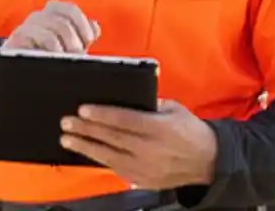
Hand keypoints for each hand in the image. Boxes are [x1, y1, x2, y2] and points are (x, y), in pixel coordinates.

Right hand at [2, 0, 100, 52]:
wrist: (21, 74)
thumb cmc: (48, 56)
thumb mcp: (69, 45)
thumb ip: (83, 35)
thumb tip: (94, 27)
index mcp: (52, 12)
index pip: (70, 9)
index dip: (82, 24)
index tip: (89, 40)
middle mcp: (38, 16)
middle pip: (62, 22)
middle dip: (74, 41)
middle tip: (77, 55)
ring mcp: (26, 27)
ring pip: (52, 30)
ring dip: (64, 47)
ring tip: (66, 59)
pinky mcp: (17, 39)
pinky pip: (38, 38)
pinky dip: (52, 49)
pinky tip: (54, 58)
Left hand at [60, 99, 217, 189]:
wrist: (207, 162)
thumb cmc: (190, 131)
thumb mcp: (174, 109)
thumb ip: (150, 103)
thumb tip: (125, 96)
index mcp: (160, 128)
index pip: (124, 120)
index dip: (102, 115)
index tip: (83, 109)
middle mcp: (151, 149)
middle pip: (112, 138)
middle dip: (87, 129)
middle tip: (67, 122)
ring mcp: (146, 167)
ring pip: (109, 156)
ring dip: (86, 147)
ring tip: (68, 139)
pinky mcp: (143, 179)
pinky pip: (116, 169)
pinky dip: (99, 160)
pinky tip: (86, 152)